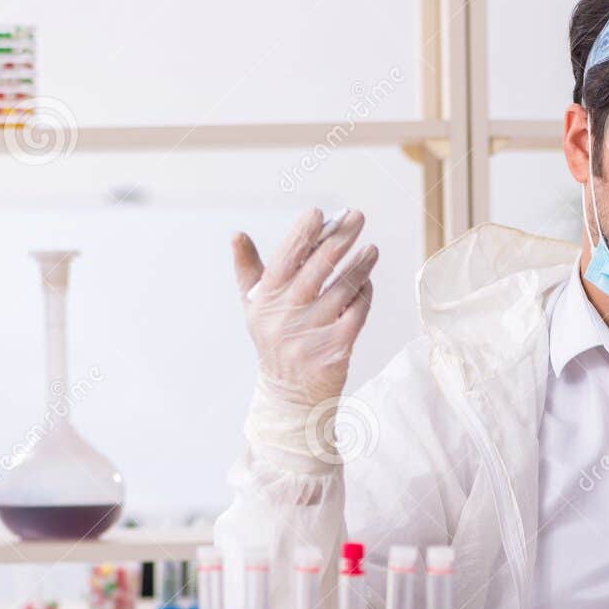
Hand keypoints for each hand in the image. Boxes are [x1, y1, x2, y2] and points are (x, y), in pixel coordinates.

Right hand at [232, 208, 377, 410]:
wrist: (290, 395)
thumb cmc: (274, 340)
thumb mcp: (254, 307)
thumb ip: (248, 269)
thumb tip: (236, 234)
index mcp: (265, 299)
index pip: (285, 258)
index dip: (303, 234)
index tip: (319, 213)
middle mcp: (286, 315)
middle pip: (318, 268)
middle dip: (339, 237)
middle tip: (356, 216)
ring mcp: (312, 332)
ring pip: (343, 288)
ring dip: (360, 264)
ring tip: (371, 249)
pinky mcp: (336, 348)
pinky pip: (356, 312)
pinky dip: (364, 294)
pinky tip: (368, 281)